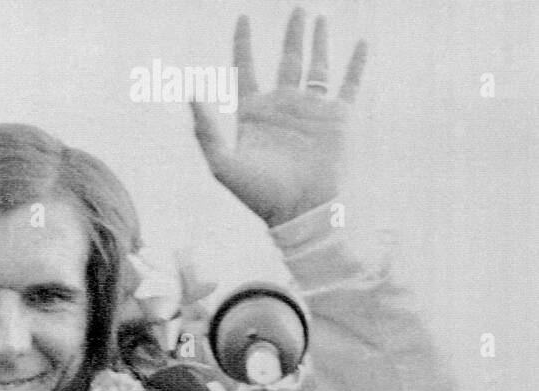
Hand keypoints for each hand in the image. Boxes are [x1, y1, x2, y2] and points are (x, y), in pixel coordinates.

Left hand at [191, 9, 367, 228]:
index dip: (243, 43)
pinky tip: (360, 43)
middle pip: (287, 60)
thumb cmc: (258, 193)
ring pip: (317, 66)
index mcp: (254, 115)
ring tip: (319, 16)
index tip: (243, 18)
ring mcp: (311, 110)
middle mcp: (283, 108)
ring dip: (319, 41)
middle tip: (297, 7)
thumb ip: (206, 130)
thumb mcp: (223, 164)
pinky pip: (349, 83)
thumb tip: (191, 93)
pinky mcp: (337, 117)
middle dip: (291, 34)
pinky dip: (355, 63)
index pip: (246, 69)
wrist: (299, 210)